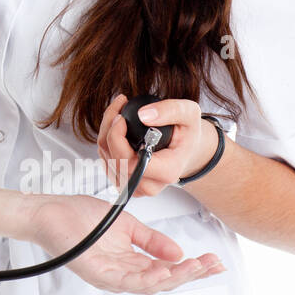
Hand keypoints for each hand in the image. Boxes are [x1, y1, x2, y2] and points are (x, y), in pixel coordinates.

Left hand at [28, 193, 224, 293]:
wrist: (48, 210)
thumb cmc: (79, 217)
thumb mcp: (126, 225)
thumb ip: (151, 240)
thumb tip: (178, 251)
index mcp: (129, 262)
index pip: (166, 269)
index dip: (191, 267)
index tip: (214, 261)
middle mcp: (120, 273)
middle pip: (161, 281)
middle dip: (190, 274)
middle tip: (211, 265)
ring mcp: (107, 275)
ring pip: (146, 285)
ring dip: (173, 278)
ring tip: (193, 268)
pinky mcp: (94, 272)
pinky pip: (124, 281)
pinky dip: (146, 278)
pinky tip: (163, 272)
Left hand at [97, 94, 218, 197]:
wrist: (184, 151)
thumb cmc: (186, 134)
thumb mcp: (189, 114)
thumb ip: (171, 110)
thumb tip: (142, 115)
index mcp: (167, 172)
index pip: (130, 162)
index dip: (117, 138)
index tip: (121, 117)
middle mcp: (149, 185)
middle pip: (114, 159)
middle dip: (109, 128)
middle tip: (118, 107)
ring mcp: (134, 187)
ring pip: (106, 158)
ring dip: (106, 131)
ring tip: (120, 114)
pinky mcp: (123, 182)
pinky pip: (105, 159)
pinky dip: (106, 140)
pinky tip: (118, 128)